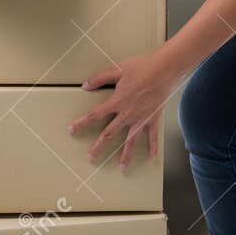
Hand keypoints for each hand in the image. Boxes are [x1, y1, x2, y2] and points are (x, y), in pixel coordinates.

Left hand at [67, 52, 177, 169]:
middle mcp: (127, 114)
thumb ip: (100, 78)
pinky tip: (152, 157)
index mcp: (117, 101)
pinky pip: (152, 135)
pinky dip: (153, 146)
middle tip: (91, 157)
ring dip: (126, 155)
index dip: (82, 123)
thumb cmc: (141, 67)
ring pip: (131, 140)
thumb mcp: (117, 69)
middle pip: (109, 134)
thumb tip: (85, 85)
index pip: (95, 115)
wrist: (164, 69)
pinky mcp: (153, 118)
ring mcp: (141, 118)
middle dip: (99, 147)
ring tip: (121, 167)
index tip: (72, 130)